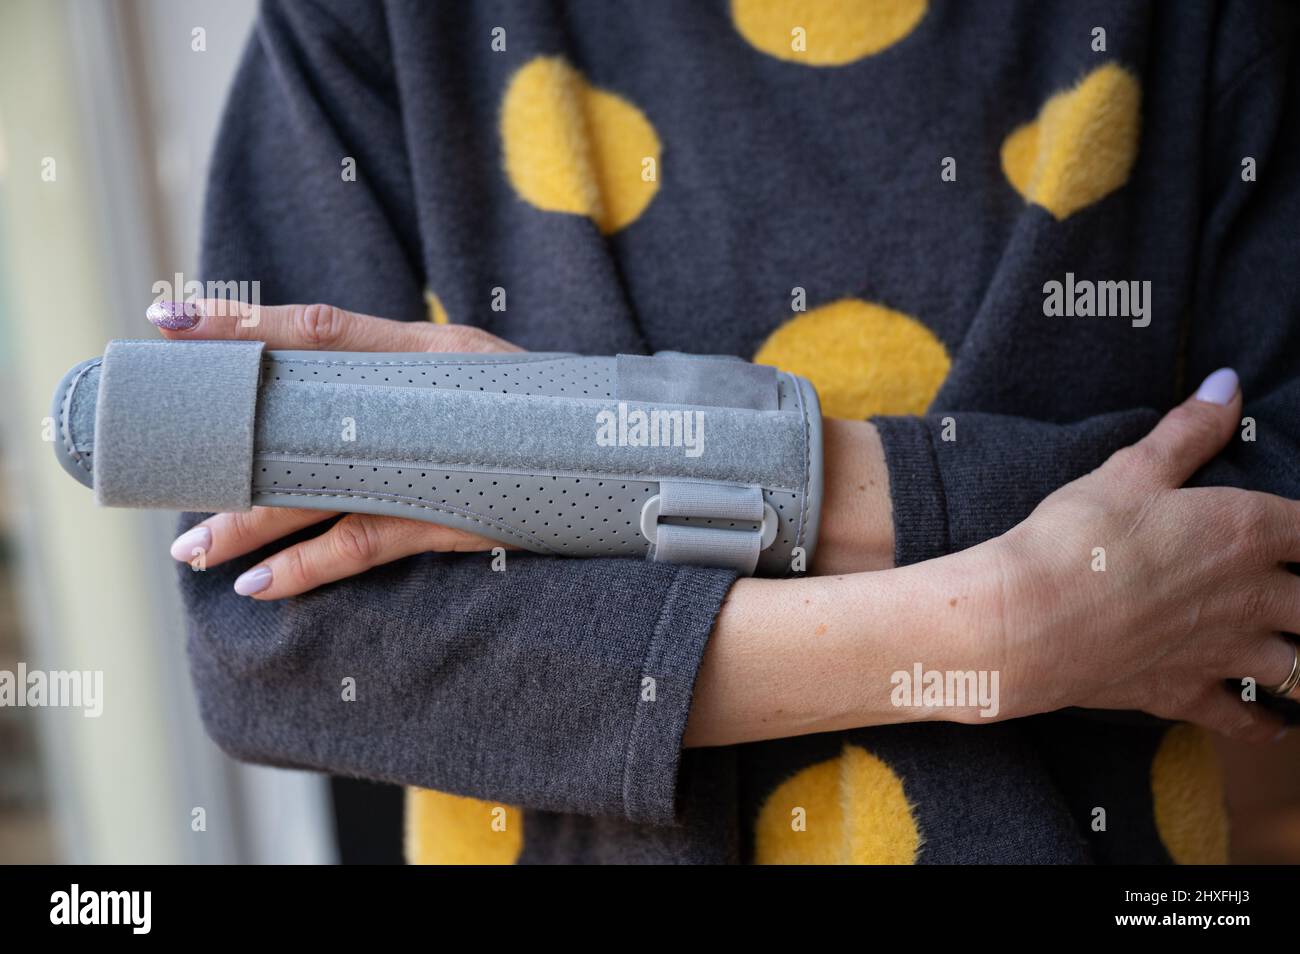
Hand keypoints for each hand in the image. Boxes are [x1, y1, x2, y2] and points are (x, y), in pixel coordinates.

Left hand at [158, 300, 515, 597]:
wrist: (622, 452)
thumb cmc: (539, 413)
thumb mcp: (475, 378)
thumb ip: (407, 379)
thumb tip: (331, 392)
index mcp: (426, 350)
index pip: (321, 327)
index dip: (246, 323)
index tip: (173, 321)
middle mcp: (424, 397)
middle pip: (303, 413)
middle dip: (226, 437)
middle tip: (162, 458)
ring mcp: (437, 458)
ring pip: (322, 488)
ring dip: (251, 520)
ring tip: (193, 547)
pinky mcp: (452, 514)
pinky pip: (368, 542)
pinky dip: (313, 565)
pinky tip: (265, 584)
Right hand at [687, 369, 1295, 745]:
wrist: (1027, 620)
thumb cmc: (1076, 537)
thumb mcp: (1128, 470)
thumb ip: (1187, 430)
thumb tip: (1228, 383)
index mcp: (1247, 530)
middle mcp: (1252, 596)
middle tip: (1294, 597)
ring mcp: (1222, 652)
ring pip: (1298, 668)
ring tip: (1296, 658)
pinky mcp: (1184, 694)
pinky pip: (1244, 720)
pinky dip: (1265, 723)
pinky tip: (1273, 723)